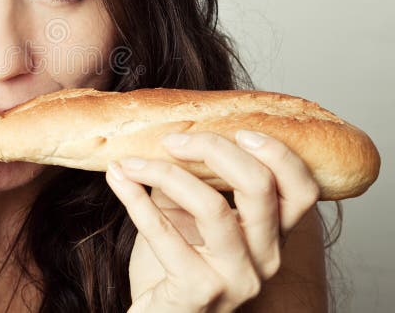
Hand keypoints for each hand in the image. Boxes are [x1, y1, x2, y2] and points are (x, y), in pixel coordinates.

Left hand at [105, 130, 319, 312]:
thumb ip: (192, 176)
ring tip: (131, 162)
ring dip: (163, 173)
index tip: (239, 129)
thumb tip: (172, 128)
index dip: (277, 153)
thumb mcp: (189, 213)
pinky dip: (136, 200)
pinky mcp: (200, 291)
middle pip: (260, 187)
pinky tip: (118, 179)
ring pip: (213, 207)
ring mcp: (236, 278)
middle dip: (214, 149)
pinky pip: (166, 235)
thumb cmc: (176, 263)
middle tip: (173, 139)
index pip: (302, 189)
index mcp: (274, 235)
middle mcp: (266, 258)